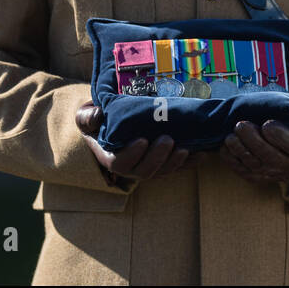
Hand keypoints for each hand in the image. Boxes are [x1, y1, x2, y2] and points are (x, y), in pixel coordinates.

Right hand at [76, 99, 191, 181]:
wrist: (114, 121)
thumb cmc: (100, 119)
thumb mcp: (87, 115)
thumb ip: (87, 117)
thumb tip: (97, 115)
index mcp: (109, 156)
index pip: (118, 163)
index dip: (131, 155)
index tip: (142, 140)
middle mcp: (129, 166)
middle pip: (143, 171)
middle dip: (157, 158)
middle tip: (168, 140)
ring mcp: (147, 165)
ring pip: (161, 172)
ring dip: (174, 163)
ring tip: (185, 149)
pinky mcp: (162, 163)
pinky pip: (175, 168)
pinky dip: (189, 163)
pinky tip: (201, 155)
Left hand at [219, 92, 288, 182]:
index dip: (282, 137)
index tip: (268, 123)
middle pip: (272, 157)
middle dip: (254, 142)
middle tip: (241, 125)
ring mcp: (277, 173)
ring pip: (257, 166)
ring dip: (241, 152)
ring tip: (230, 136)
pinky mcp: (264, 177)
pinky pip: (247, 173)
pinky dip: (234, 163)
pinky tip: (225, 148)